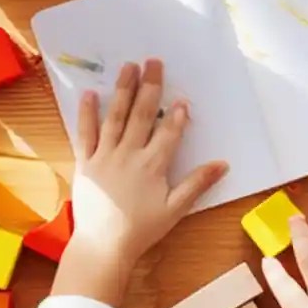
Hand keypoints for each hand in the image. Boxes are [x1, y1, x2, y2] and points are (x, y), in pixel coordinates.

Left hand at [52, 59, 227, 306]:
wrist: (103, 245)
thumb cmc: (141, 230)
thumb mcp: (174, 210)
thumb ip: (197, 184)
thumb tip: (222, 164)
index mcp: (153, 165)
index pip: (168, 133)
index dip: (177, 116)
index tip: (182, 99)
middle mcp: (129, 154)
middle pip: (142, 115)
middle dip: (150, 87)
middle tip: (154, 62)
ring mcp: (105, 156)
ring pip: (115, 117)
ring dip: (123, 90)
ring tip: (128, 67)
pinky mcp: (85, 162)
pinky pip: (85, 133)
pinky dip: (87, 113)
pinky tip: (91, 94)